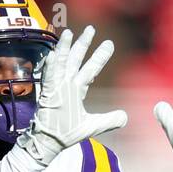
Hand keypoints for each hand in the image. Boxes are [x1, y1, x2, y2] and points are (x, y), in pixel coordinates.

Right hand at [17, 26, 127, 166]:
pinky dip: (51, 67)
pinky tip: (53, 55)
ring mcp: (56, 88)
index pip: (91, 70)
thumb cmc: (67, 133)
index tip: (109, 44)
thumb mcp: (93, 126)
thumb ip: (109, 120)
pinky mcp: (47, 95)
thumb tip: (125, 117)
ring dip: (64, 49)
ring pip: (61, 64)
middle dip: (83, 44)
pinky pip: (49, 79)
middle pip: (76, 60)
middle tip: (91, 29)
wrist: (50, 143)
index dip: (100, 57)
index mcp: (77, 90)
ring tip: (69, 33)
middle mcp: (66, 85)